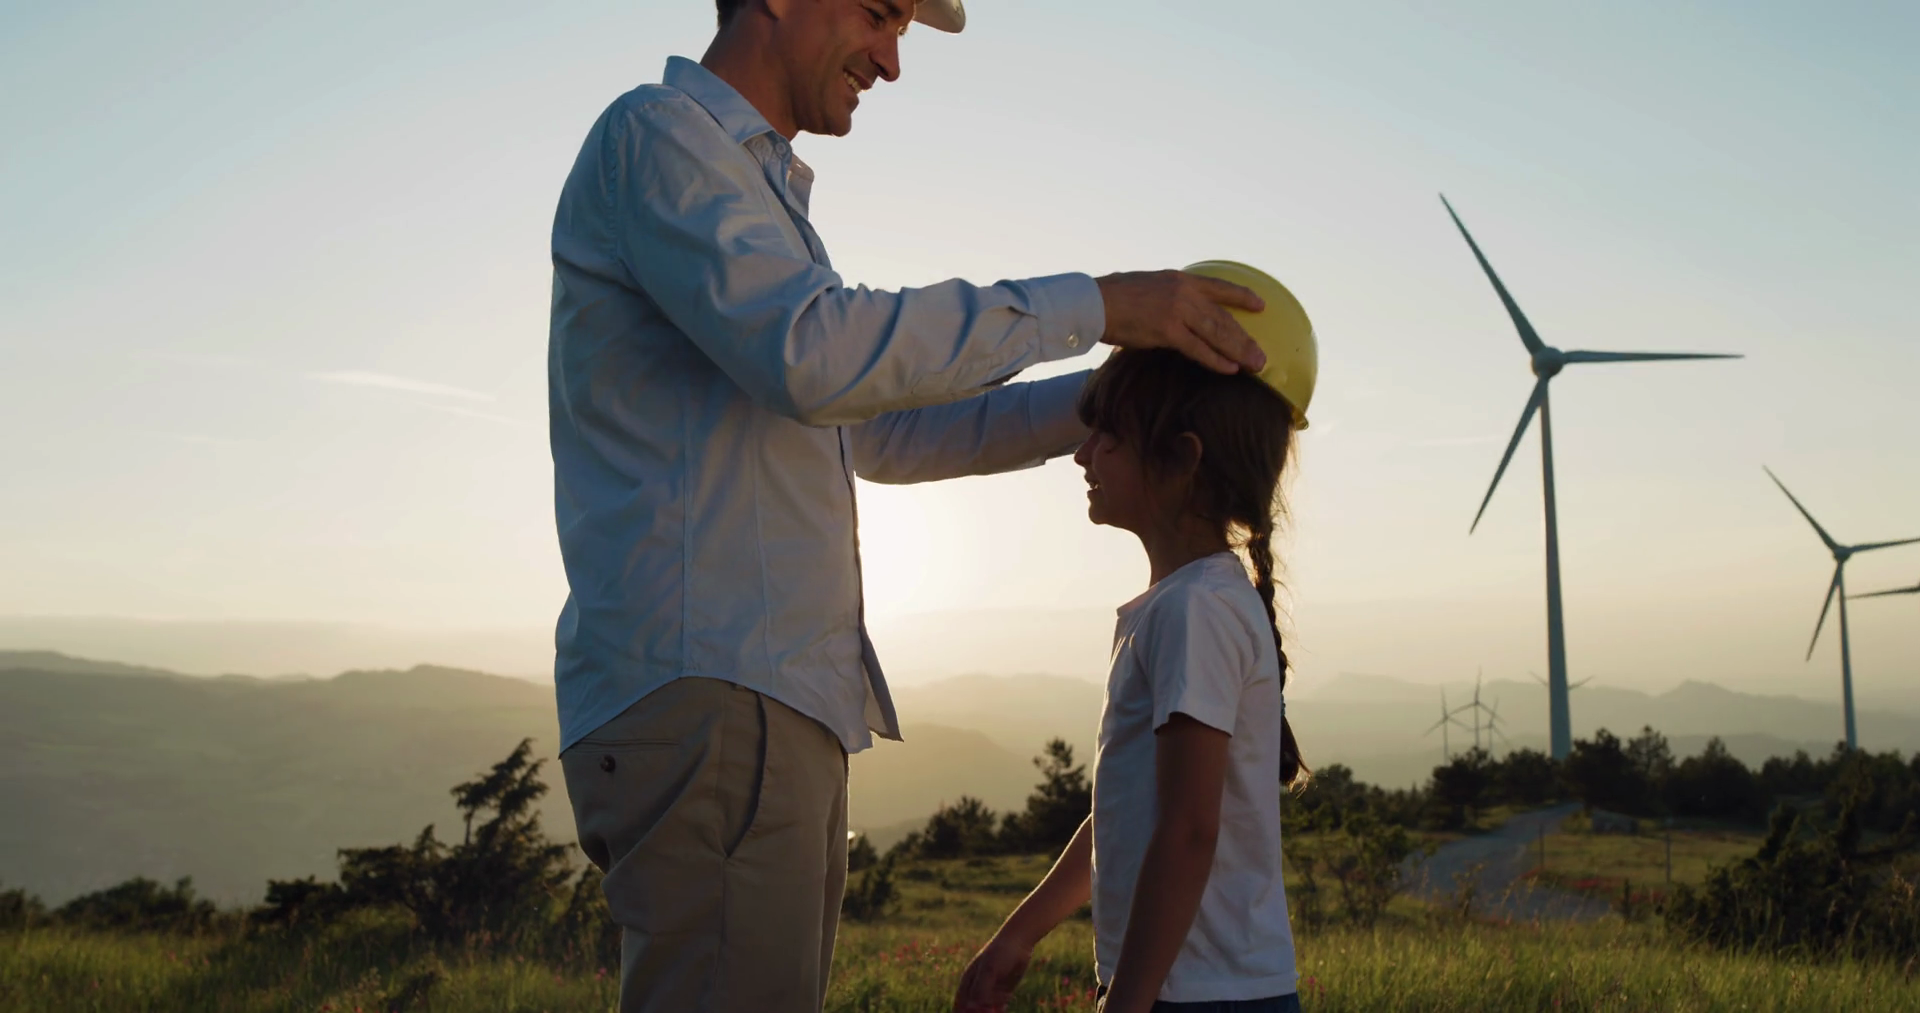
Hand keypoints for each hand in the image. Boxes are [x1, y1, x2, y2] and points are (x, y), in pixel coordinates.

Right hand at [952, 935, 1032, 1012]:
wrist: (1018, 943)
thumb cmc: (1000, 953)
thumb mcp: (989, 971)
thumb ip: (981, 990)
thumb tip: (973, 1009)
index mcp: (967, 983)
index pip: (960, 1007)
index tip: (978, 1011)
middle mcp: (976, 989)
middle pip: (973, 1011)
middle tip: (991, 1010)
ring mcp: (989, 992)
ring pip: (986, 1011)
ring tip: (1001, 1002)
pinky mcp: (1002, 994)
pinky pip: (998, 1009)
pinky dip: (1000, 1010)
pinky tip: (1008, 998)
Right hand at [1094, 270, 1266, 373]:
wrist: (1094, 302)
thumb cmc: (1113, 297)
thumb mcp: (1147, 286)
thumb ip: (1166, 296)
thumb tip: (1172, 308)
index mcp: (1180, 279)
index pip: (1218, 287)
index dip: (1241, 296)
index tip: (1261, 304)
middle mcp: (1184, 292)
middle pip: (1223, 317)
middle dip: (1245, 337)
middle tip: (1262, 355)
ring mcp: (1177, 311)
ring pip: (1217, 333)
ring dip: (1238, 351)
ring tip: (1255, 365)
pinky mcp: (1167, 330)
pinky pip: (1198, 348)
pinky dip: (1216, 360)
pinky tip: (1230, 369)